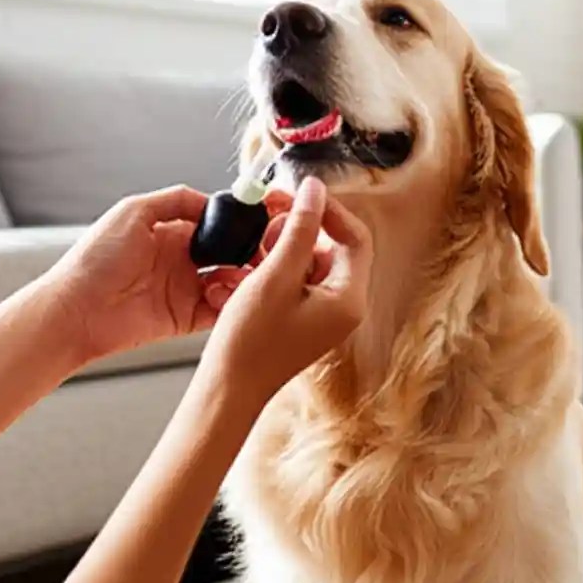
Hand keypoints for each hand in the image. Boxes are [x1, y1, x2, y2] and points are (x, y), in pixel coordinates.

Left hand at [43, 185, 246, 364]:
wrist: (76, 310)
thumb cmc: (94, 260)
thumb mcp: (133, 211)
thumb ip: (176, 200)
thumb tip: (214, 200)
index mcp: (172, 233)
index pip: (217, 226)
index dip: (238, 226)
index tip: (258, 225)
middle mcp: (182, 260)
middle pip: (231, 254)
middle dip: (249, 254)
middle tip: (260, 254)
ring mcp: (186, 290)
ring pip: (232, 282)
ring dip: (243, 278)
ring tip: (239, 276)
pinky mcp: (187, 318)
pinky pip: (221, 311)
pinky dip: (231, 303)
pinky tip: (221, 294)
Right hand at [200, 176, 372, 401]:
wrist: (226, 391)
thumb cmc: (249, 344)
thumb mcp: (275, 276)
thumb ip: (300, 229)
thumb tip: (315, 190)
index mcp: (349, 299)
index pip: (356, 237)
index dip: (329, 210)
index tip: (299, 194)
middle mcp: (343, 307)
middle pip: (333, 247)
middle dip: (300, 227)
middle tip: (269, 213)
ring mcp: (322, 314)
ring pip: (309, 261)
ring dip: (281, 246)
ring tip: (253, 247)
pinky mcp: (301, 319)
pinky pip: (294, 280)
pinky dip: (272, 267)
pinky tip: (245, 269)